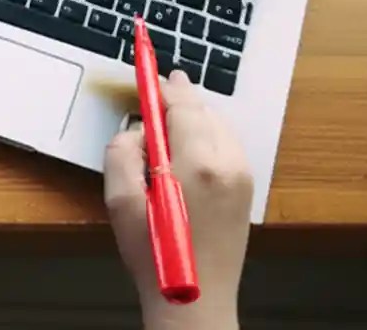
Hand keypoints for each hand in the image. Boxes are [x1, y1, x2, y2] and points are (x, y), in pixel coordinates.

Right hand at [104, 70, 252, 329]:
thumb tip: (137, 129)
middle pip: (204, 111)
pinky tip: (187, 149)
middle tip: (155, 93)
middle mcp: (228, 163)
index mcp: (198, 163)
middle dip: (179, 100)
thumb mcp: (120, 199)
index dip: (164, 85)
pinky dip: (207, 136)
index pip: (183, 105)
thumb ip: (122, 151)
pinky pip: (227, 145)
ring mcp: (243, 176)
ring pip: (218, 126)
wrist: (195, 298)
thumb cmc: (153, 252)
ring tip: (167, 124)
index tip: (152, 67)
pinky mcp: (247, 189)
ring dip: (193, 118)